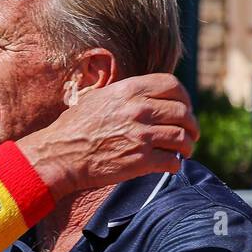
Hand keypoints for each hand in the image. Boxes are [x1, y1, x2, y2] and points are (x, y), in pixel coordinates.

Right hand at [16, 73, 198, 198]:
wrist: (59, 155)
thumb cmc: (74, 127)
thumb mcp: (98, 98)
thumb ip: (125, 94)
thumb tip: (146, 96)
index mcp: (129, 90)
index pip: (172, 85)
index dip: (184, 97)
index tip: (185, 108)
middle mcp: (138, 110)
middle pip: (182, 112)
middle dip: (191, 124)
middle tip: (191, 133)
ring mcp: (141, 136)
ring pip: (182, 137)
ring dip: (188, 145)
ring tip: (186, 150)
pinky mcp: (140, 161)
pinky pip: (172, 161)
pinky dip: (176, 164)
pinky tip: (172, 165)